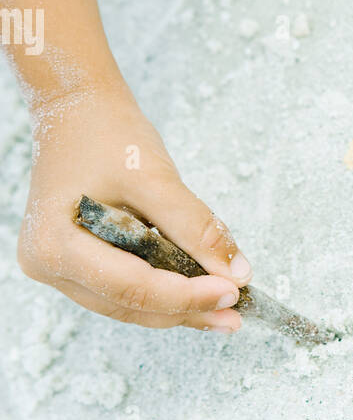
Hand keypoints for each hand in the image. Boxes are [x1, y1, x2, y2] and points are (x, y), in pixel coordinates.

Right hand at [17, 81, 250, 331]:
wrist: (78, 109)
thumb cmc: (106, 133)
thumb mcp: (156, 177)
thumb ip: (196, 228)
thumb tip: (237, 272)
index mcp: (54, 245)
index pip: (131, 288)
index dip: (186, 296)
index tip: (232, 292)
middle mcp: (48, 265)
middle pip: (128, 304)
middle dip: (186, 309)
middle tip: (236, 310)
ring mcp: (58, 268)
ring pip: (128, 305)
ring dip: (177, 307)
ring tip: (224, 306)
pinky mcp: (76, 264)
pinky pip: (123, 290)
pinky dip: (161, 291)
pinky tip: (197, 290)